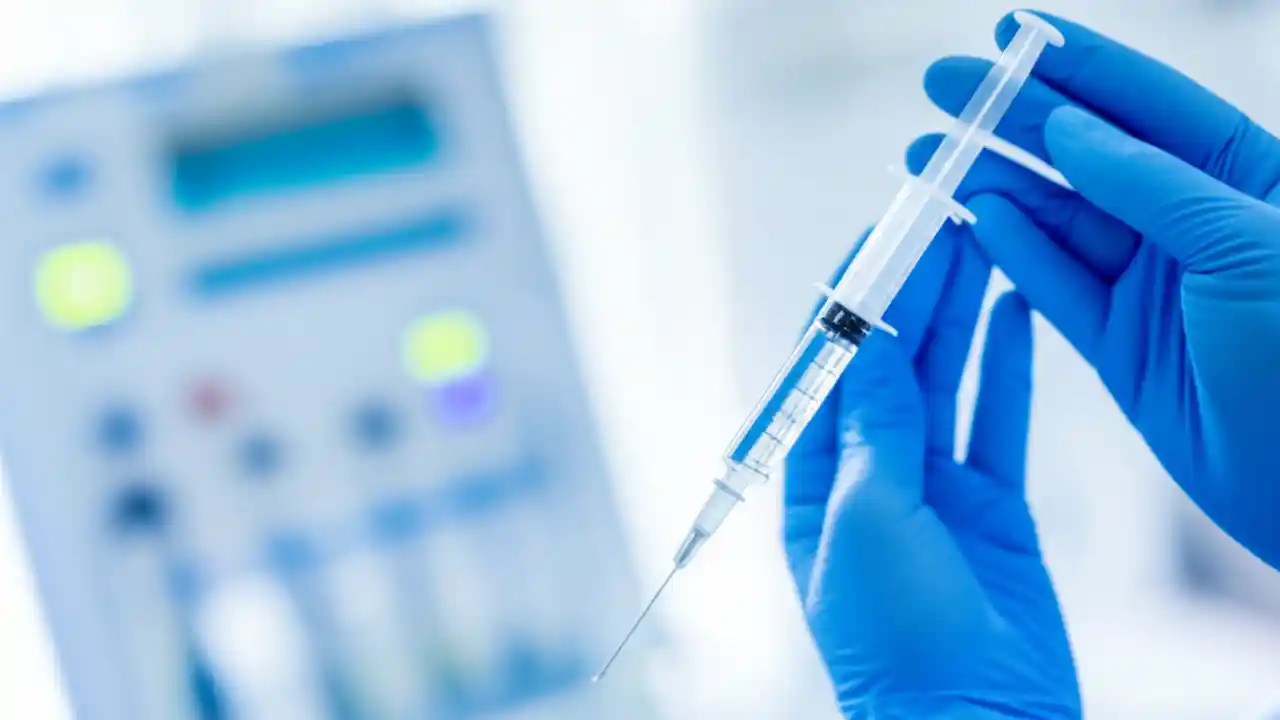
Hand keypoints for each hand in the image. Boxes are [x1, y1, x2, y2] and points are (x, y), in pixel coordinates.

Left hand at [783, 230, 1079, 718]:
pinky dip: (1006, 367)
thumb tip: (865, 339)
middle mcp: (868, 479)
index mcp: (810, 485)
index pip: (821, 376)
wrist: (978, 719)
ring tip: (973, 246)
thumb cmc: (895, 639)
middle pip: (887, 368)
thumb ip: (874, 425)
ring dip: (956, 316)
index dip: (842, 308)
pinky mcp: (993, 506)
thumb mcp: (868, 517)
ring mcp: (933, 490)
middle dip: (906, 297)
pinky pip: (999, 420)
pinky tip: (1010, 312)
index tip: (867, 246)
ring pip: (944, 382)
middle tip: (933, 226)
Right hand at [914, 12, 1279, 568]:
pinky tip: (972, 218)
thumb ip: (1152, 184)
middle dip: (1014, 117)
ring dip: (994, 184)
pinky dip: (1012, 253)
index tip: (1011, 31)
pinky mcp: (1119, 346)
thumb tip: (1067, 129)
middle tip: (943, 87)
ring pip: (1058, 220)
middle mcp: (1195, 224)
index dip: (1079, 64)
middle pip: (1089, 155)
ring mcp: (1154, 286)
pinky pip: (1054, 286)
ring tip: (929, 156)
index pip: (1152, 104)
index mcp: (1250, 181)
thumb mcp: (1248, 248)